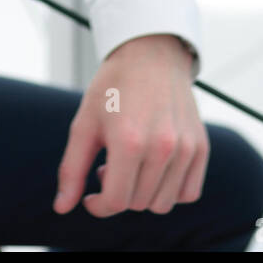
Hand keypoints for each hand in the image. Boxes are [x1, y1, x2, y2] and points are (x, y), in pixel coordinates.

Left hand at [53, 34, 207, 216]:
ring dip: (143, 193)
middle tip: (108, 165)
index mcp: (129, 142)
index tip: (90, 197)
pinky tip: (154, 168)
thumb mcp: (84, 124)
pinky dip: (171, 190)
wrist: (150, 54)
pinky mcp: (201, 146)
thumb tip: (62, 208)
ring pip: (163, 203)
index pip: (116, 202)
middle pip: (138, 204)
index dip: (98, 206)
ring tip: (131, 164)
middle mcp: (162, 147)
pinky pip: (188, 193)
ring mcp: (185, 148)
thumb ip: (72, 169)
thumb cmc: (113, 88)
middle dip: (118, 193)